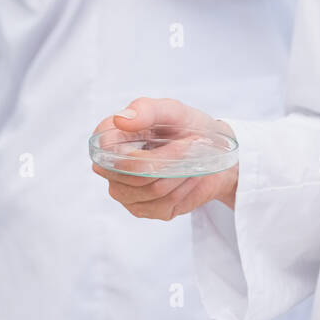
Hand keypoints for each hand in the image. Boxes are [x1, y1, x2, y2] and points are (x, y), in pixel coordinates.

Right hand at [90, 97, 238, 219]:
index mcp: (111, 138)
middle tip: (194, 143)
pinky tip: (190, 175)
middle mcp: (111, 168)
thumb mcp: (172, 111)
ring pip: (152, 189)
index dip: (139, 148)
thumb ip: (146, 110)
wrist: (212, 152)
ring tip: (194, 158)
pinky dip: (185, 187)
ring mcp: (125, 193)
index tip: (173, 137)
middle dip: (171, 158)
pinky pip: (165, 203)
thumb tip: (121, 119)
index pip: (107, 150)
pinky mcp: (143, 210)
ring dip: (181, 172)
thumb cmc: (186, 127)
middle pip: (134, 172)